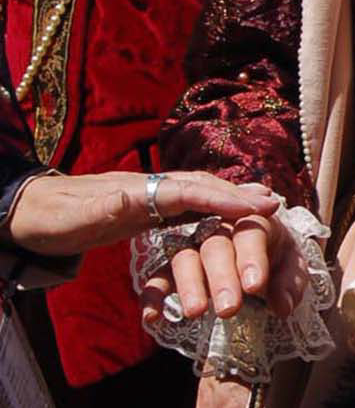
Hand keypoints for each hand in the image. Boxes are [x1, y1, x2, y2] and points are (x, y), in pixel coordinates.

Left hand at [6, 169, 277, 258]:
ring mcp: (147, 196)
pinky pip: (187, 208)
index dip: (226, 199)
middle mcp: (148, 187)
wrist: (27, 212)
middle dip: (238, 197)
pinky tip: (226, 219)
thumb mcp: (80, 216)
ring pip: (198, 195)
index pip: (191, 191)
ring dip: (230, 201)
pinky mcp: (144, 209)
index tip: (260, 207)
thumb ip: (112, 206)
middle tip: (275, 206)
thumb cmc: (53, 217)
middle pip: (202, 188)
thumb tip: (141, 196)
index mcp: (138, 189)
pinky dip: (212, 210)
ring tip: (263, 208)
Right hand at [139, 204, 308, 329]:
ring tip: (196, 313)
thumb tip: (281, 307)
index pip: (249, 233)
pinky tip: (152, 318)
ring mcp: (194, 245)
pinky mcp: (175, 266)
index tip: (254, 287)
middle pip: (215, 245)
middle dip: (221, 277)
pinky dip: (153, 295)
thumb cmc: (280, 257)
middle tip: (229, 309)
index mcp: (253, 220)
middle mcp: (220, 228)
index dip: (251, 259)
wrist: (266, 251)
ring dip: (189, 285)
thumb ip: (289, 284)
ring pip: (185, 258)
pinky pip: (159, 277)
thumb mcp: (293, 267)